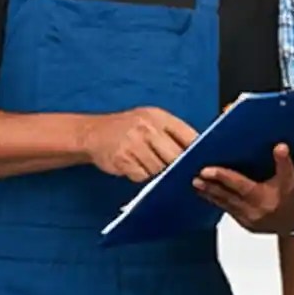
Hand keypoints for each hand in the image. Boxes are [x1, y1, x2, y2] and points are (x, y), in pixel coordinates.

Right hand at [80, 107, 197, 181]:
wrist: (93, 133)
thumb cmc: (127, 128)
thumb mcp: (150, 120)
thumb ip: (172, 133)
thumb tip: (198, 153)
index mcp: (159, 117)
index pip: (189, 136)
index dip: (198, 153)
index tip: (201, 164)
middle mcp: (147, 128)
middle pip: (176, 156)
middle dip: (179, 168)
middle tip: (180, 175)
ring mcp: (134, 144)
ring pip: (159, 169)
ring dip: (159, 174)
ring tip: (154, 171)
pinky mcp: (123, 160)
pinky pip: (142, 176)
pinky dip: (142, 177)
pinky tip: (137, 169)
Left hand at [192, 144, 293, 233]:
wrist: (292, 227)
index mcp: (289, 190)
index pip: (288, 174)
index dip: (284, 161)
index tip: (280, 147)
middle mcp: (269, 203)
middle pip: (246, 189)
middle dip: (225, 179)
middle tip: (206, 170)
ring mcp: (254, 215)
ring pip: (229, 200)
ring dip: (211, 190)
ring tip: (196, 180)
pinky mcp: (243, 221)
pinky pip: (225, 208)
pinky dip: (212, 198)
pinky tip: (199, 189)